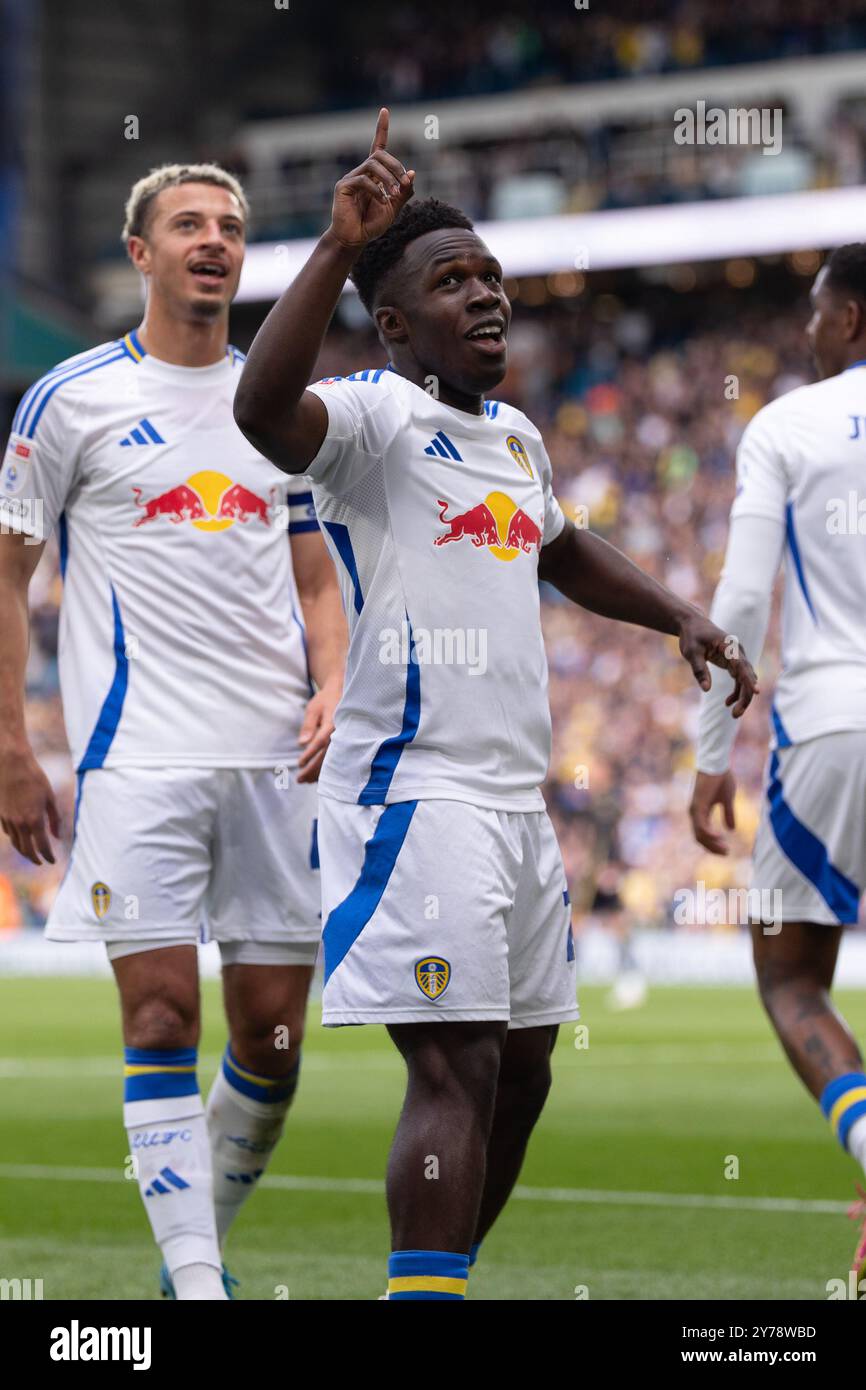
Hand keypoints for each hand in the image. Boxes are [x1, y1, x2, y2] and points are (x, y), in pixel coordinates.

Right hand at [0, 747, 60, 864]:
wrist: (12, 764)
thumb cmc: (35, 778)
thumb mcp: (50, 798)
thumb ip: (54, 819)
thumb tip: (57, 836)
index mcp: (35, 820)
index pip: (42, 846)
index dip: (48, 856)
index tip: (53, 861)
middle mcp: (20, 823)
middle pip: (26, 850)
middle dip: (34, 858)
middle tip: (41, 862)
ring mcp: (8, 820)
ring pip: (15, 843)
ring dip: (24, 851)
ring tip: (31, 854)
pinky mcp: (1, 814)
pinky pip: (8, 833)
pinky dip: (16, 839)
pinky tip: (21, 838)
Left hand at [297, 681, 340, 783]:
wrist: (343, 692)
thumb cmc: (325, 700)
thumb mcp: (313, 709)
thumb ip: (308, 725)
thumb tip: (302, 743)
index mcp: (333, 723)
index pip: (320, 741)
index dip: (310, 754)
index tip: (300, 764)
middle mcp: (342, 733)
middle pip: (327, 755)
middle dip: (313, 769)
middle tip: (300, 780)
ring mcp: (345, 739)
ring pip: (333, 760)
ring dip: (319, 772)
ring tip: (305, 781)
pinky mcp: (345, 742)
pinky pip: (336, 758)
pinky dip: (327, 768)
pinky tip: (316, 777)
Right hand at [327, 108, 414, 250]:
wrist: (354, 239)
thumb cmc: (372, 224)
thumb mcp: (394, 208)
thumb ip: (403, 192)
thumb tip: (412, 173)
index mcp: (374, 174)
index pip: (378, 146)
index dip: (381, 128)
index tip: (384, 111)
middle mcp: (362, 172)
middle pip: (380, 155)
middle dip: (396, 166)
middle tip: (404, 183)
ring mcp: (351, 178)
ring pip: (373, 164)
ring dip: (388, 178)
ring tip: (393, 195)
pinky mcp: (343, 187)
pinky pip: (363, 180)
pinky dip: (376, 190)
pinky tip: (381, 202)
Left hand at [677, 611, 758, 716]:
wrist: (693, 624)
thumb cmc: (692, 636)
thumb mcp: (691, 652)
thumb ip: (699, 669)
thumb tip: (706, 689)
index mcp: (730, 646)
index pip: (742, 665)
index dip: (749, 679)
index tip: (756, 692)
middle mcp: (738, 652)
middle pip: (747, 676)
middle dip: (745, 696)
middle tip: (736, 714)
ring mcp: (737, 658)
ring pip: (745, 680)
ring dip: (742, 697)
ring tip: (734, 714)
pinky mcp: (733, 662)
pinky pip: (739, 679)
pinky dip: (736, 691)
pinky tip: (728, 703)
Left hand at [690, 769, 736, 854]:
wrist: (717, 764)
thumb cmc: (721, 779)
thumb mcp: (727, 800)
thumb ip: (728, 814)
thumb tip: (731, 829)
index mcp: (701, 812)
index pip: (703, 834)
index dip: (713, 844)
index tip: (726, 850)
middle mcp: (695, 813)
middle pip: (700, 838)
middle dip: (712, 847)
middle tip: (726, 853)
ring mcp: (695, 810)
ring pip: (699, 834)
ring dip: (712, 843)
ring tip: (724, 848)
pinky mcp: (698, 805)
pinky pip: (701, 825)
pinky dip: (709, 834)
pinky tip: (719, 838)